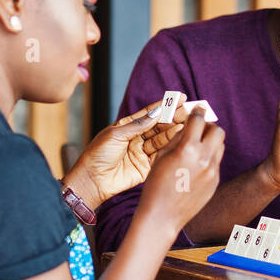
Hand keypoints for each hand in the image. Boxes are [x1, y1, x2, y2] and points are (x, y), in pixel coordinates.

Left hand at [64, 99, 184, 207]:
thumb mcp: (116, 134)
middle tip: (187, 112)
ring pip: (162, 139)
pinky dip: (170, 147)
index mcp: (127, 127)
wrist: (91, 180)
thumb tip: (157, 112)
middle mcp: (137, 138)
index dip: (164, 106)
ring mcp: (142, 152)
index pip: (149, 114)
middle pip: (158, 126)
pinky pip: (161, 155)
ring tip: (186, 124)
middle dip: (173, 118)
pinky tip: (180, 139)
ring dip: (173, 131)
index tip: (180, 99)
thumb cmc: (97, 155)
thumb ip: (138, 125)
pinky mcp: (147, 166)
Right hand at [140, 109, 226, 228]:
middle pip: (218, 130)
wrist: (162, 216)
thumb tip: (188, 127)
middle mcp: (204, 158)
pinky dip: (209, 159)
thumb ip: (177, 139)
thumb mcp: (162, 156)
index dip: (198, 112)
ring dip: (211, 142)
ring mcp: (212, 171)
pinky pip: (216, 163)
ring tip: (197, 149)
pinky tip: (195, 168)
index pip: (199, 119)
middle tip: (199, 130)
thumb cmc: (155, 186)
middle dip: (208, 127)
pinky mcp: (216, 182)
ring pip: (220, 146)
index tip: (198, 110)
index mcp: (188, 149)